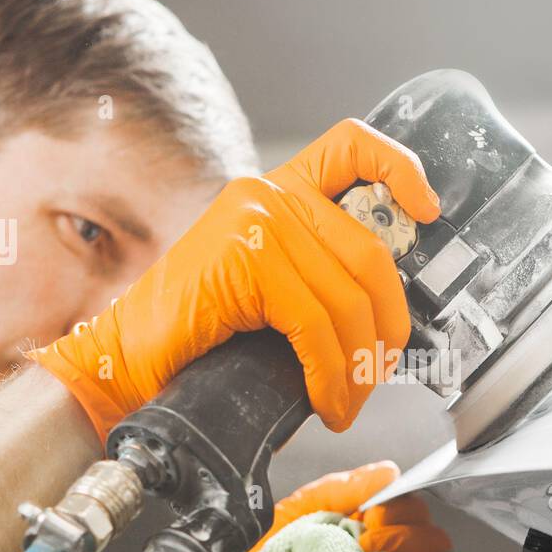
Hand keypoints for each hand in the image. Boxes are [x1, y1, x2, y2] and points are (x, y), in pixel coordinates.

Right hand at [31, 119, 439, 436]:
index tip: (427, 211)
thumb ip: (318, 276)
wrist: (124, 361)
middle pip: (370, 254)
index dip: (400, 169)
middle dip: (386, 328)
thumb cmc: (196, 337)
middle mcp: (268, 193)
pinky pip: (316, 325)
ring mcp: (256, 221)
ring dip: (357, 367)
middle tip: (376, 377)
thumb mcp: (269, 291)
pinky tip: (326, 401)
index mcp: (277, 190)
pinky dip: (331, 374)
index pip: (352, 148)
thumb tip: (383, 316)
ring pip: (347, 298)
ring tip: (346, 403)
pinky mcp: (246, 260)